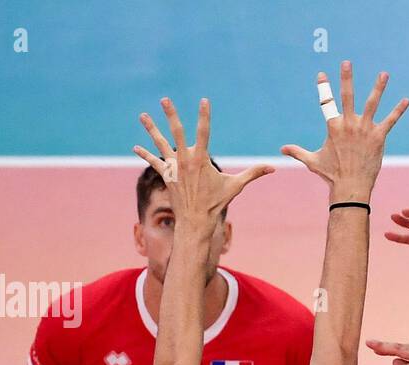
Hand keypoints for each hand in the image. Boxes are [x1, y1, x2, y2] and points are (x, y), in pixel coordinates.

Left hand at [135, 98, 273, 229]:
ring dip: (151, 128)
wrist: (196, 221)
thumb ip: (253, 173)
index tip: (204, 100)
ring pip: (160, 143)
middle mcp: (185, 160)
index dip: (204, 115)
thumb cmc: (216, 203)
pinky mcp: (166, 175)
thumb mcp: (236, 186)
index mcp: (201, 159)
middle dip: (171, 114)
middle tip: (164, 99)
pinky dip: (145, 154)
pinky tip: (135, 147)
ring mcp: (174, 167)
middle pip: (177, 132)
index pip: (203, 132)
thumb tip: (273, 168)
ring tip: (143, 115)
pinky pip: (154, 162)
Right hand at [281, 62, 408, 203]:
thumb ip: (297, 152)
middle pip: (347, 96)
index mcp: (333, 127)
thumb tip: (281, 150)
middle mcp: (348, 124)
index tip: (321, 74)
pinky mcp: (378, 137)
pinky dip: (398, 110)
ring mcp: (364, 129)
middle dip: (346, 78)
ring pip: (372, 103)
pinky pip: (390, 120)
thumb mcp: (312, 161)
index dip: (323, 87)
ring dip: (378, 88)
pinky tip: (406, 100)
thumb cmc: (331, 175)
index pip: (326, 102)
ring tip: (384, 74)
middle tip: (347, 63)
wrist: (350, 188)